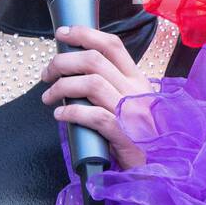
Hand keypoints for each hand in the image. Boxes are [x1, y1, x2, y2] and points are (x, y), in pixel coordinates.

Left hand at [40, 24, 153, 169]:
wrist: (159, 170)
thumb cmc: (138, 137)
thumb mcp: (129, 105)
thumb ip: (109, 87)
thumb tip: (73, 73)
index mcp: (137, 80)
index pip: (112, 45)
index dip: (85, 34)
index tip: (62, 34)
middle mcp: (136, 91)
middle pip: (94, 60)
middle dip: (63, 62)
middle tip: (47, 74)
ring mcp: (132, 113)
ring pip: (92, 83)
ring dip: (62, 87)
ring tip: (48, 97)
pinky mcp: (125, 135)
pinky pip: (94, 116)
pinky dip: (72, 112)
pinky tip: (60, 116)